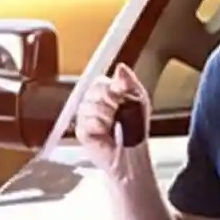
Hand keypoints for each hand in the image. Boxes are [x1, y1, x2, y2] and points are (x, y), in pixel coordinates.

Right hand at [73, 63, 150, 178]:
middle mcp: (92, 102)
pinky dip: (99, 127)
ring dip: (106, 116)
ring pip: (89, 106)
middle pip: (92, 92)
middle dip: (110, 103)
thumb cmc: (136, 128)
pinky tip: (104, 133)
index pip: (98, 81)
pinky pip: (85, 121)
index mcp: (105, 93)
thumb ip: (129, 82)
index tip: (121, 97)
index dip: (110, 89)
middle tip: (119, 114)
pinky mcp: (80, 130)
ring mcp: (84, 116)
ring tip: (113, 126)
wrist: (132, 152)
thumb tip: (120, 66)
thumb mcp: (139, 99)